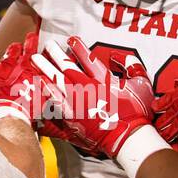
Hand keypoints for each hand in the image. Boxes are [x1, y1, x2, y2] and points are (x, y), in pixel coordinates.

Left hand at [31, 36, 155, 157]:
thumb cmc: (137, 112)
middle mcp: (88, 87)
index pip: (88, 58)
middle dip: (56, 54)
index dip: (79, 48)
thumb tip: (122, 57)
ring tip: (36, 59)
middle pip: (68, 66)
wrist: (128, 137)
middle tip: (48, 45)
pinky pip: (55, 101)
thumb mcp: (142, 85)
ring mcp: (78, 102)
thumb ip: (134, 67)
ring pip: (57, 81)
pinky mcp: (72, 116)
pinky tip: (39, 84)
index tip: (71, 40)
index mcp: (104, 79)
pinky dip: (46, 92)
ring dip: (46, 68)